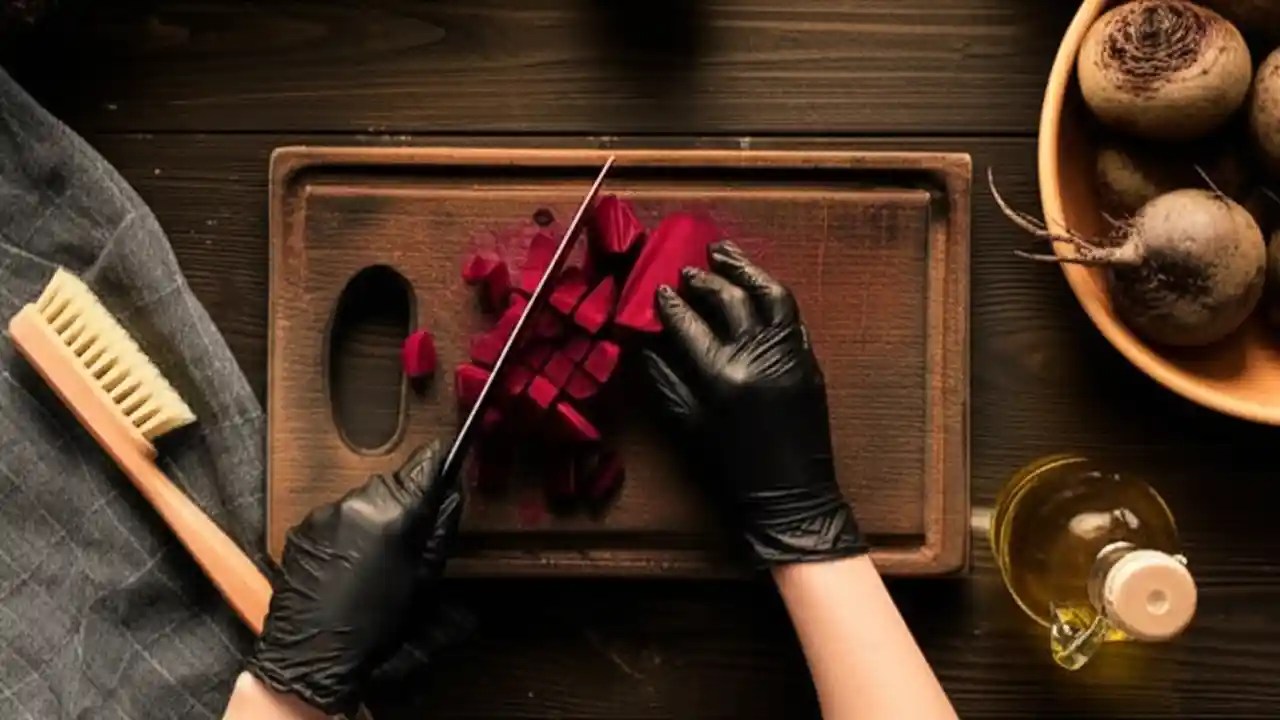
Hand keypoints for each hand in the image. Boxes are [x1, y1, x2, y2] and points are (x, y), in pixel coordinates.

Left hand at [246, 441, 462, 714]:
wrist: (311, 655)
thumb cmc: (371, 629)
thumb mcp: (424, 580)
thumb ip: (440, 530)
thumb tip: (450, 495)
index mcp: (393, 514)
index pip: (425, 465)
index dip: (439, 465)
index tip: (446, 464)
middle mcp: (356, 504)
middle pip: (394, 484)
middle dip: (405, 506)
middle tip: (409, 543)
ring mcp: (324, 514)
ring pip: (364, 502)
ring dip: (374, 521)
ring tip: (375, 563)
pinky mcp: (303, 528)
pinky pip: (337, 518)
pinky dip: (347, 534)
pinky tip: (349, 566)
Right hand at [642, 241, 864, 565]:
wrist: (789, 498)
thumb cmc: (729, 470)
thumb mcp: (685, 426)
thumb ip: (663, 380)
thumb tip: (644, 342)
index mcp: (720, 376)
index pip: (688, 324)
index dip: (669, 304)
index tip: (658, 290)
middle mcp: (756, 357)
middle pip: (728, 300)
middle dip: (704, 280)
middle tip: (687, 270)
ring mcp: (788, 355)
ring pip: (768, 295)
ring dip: (744, 269)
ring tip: (724, 254)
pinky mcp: (808, 360)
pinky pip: (791, 314)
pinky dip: (772, 292)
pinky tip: (757, 284)